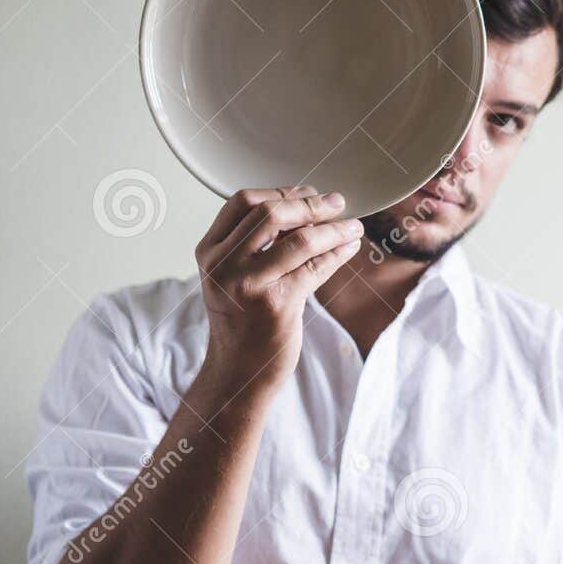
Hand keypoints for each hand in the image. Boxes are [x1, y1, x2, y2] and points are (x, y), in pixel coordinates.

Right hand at [192, 185, 362, 403]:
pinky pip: (315, 268)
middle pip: (271, 214)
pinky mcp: (276, 304)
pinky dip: (338, 253)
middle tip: (336, 202)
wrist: (239, 371)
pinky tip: (350, 247)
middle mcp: (223, 264)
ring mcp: (248, 284)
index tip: (308, 192)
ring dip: (333, 229)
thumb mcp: (234, 276)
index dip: (280, 191)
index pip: (243, 202)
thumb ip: (256, 243)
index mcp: (209, 250)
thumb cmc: (243, 322)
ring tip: (353, 225)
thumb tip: (305, 207)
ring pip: (300, 240)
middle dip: (310, 204)